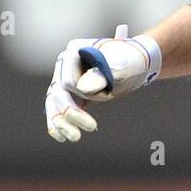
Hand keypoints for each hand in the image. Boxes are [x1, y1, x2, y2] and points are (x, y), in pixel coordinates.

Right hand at [44, 25, 161, 142]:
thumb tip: (83, 88)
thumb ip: (103, 75)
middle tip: (93, 127)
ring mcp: (65, 79)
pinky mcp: (70, 93)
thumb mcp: (121, 65)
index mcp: (75, 51)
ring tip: (75, 138)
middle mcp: (65, 65)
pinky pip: (56, 108)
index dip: (88, 93)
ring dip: (61, 123)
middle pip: (58, 93)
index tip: (109, 95)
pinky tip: (61, 137)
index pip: (69, 80)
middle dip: (71, 113)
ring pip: (54, 103)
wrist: (136, 64)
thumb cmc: (130, 61)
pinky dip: (57, 123)